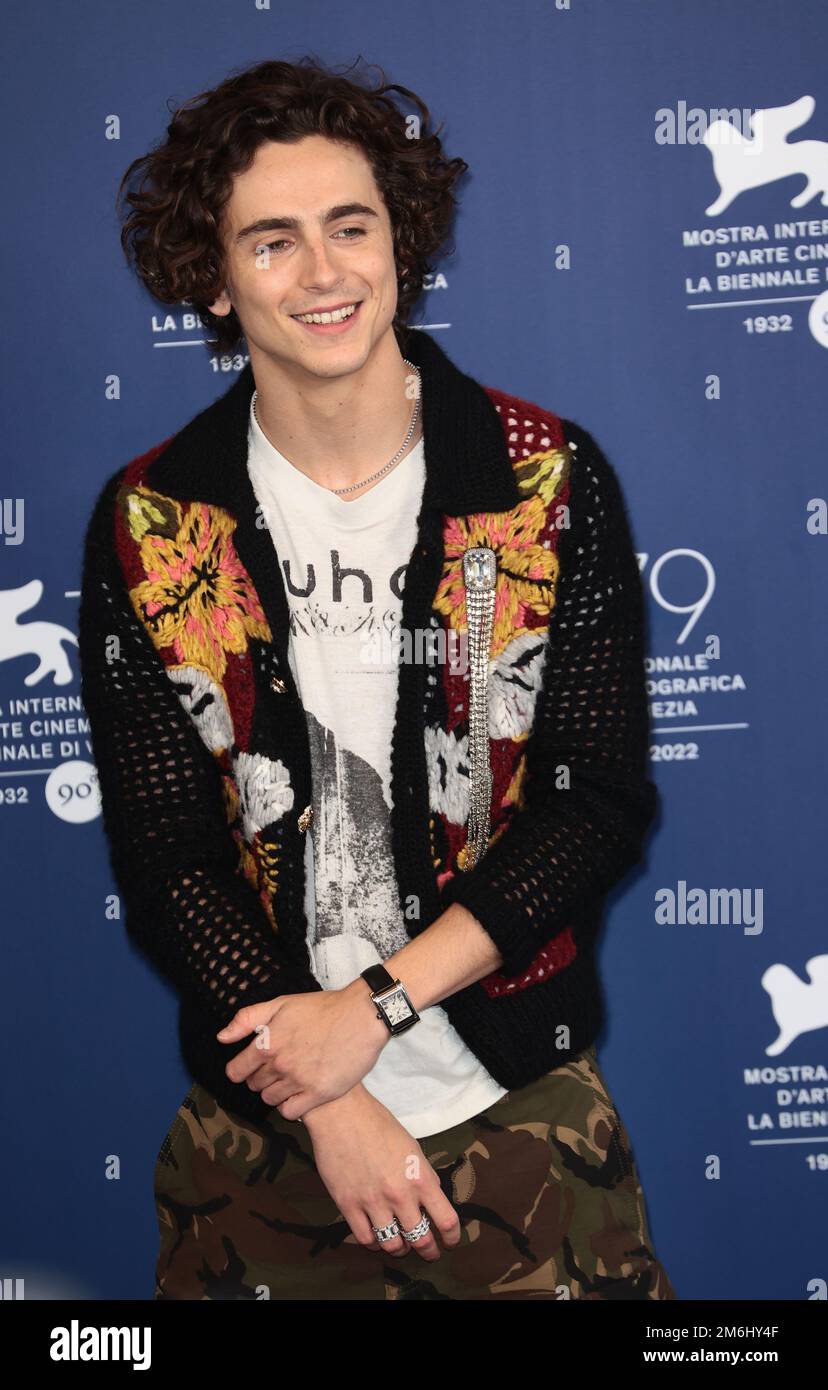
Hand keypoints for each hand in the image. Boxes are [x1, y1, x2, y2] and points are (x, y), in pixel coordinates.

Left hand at [215, 981, 389, 1117]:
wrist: (361, 1016)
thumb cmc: (322, 1008)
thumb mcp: (281, 1004)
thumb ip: (247, 1019)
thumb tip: (222, 1038)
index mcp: (267, 1043)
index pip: (237, 1071)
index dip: (240, 1069)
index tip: (249, 1067)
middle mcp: (280, 1065)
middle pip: (255, 1086)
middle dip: (260, 1078)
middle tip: (276, 1067)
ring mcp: (299, 1081)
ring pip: (271, 1099)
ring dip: (275, 1091)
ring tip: (289, 1079)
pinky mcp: (319, 1094)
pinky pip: (290, 1112)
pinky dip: (290, 1105)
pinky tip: (299, 1093)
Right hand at [303, 1085, 461, 1261]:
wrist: (342, 1113)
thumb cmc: (378, 1124)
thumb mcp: (412, 1147)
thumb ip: (424, 1175)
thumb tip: (432, 1197)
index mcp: (420, 1178)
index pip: (446, 1221)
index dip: (452, 1238)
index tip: (451, 1243)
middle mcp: (399, 1195)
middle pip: (421, 1239)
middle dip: (428, 1251)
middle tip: (428, 1252)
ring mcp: (373, 1202)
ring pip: (393, 1245)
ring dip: (400, 1249)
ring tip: (400, 1246)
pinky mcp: (348, 1205)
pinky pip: (365, 1239)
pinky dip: (373, 1243)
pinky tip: (376, 1236)